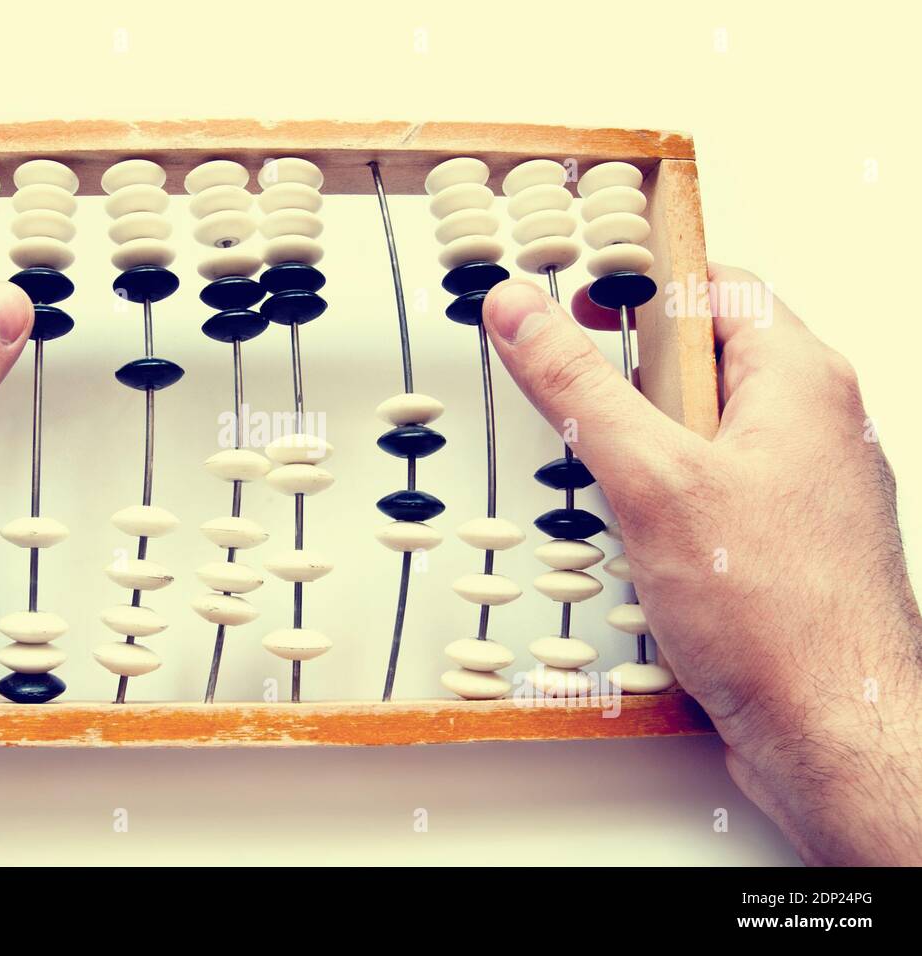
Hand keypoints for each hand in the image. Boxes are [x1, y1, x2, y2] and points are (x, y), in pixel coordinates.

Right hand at [483, 265, 921, 864]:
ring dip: (646, 451)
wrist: (834, 735)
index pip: (718, 287)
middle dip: (634, 381)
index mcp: (800, 381)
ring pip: (706, 435)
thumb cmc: (777, 613)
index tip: (578, 304)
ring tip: (610, 488)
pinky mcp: (787, 544)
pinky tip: (640, 544)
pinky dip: (668, 503)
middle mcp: (813, 425)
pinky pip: (715, 493)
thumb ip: (577, 387)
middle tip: (581, 407)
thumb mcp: (651, 478)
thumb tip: (520, 312)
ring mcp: (803, 487)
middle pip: (706, 362)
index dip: (642, 285)